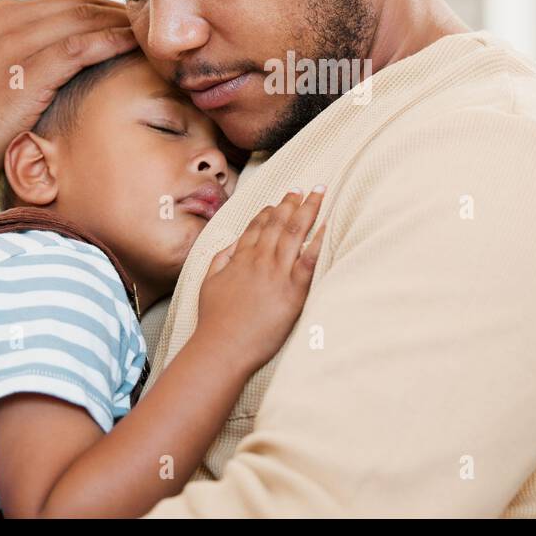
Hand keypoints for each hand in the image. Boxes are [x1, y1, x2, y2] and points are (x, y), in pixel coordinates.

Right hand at [0, 0, 136, 261]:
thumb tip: (80, 53)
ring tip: (159, 34)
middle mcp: (6, 20)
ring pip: (83, 19)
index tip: (145, 27)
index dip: (112, 12)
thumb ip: (34, 54)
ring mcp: (11, 43)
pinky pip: (76, 47)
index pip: (73, 2)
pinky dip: (109, 41)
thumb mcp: (0, 71)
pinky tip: (135, 44)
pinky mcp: (20, 71)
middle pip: (83, 5)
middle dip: (124, 13)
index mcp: (3, 15)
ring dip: (124, 23)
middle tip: (163, 27)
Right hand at [196, 188, 326, 375]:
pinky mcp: (294, 291)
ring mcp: (278, 273)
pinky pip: (310, 260)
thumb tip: (232, 244)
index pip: (257, 226)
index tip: (277, 201)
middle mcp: (260, 260)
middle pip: (279, 224)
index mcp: (240, 258)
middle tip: (303, 188)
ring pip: (295, 234)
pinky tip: (327, 225)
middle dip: (291, 202)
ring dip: (308, 210)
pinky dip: (319, 240)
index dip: (269, 211)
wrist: (223, 346)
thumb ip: (221, 259)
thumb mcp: (209, 282)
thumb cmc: (214, 320)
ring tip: (318, 194)